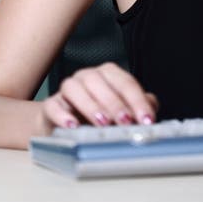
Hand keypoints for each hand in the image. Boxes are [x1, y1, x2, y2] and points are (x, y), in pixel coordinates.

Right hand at [39, 63, 158, 130]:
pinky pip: (53, 105)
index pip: (125, 82)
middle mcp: (87, 77)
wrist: (64, 126)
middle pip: (100, 81)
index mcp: (108, 75)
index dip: (138, 101)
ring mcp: (68, 90)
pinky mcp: (51, 105)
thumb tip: (151, 109)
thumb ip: (138, 107)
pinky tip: (72, 126)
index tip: (147, 120)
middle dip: (115, 102)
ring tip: (102, 123)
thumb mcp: (121, 111)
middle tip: (125, 121)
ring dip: (90, 105)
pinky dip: (62, 115)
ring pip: (75, 88)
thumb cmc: (98, 116)